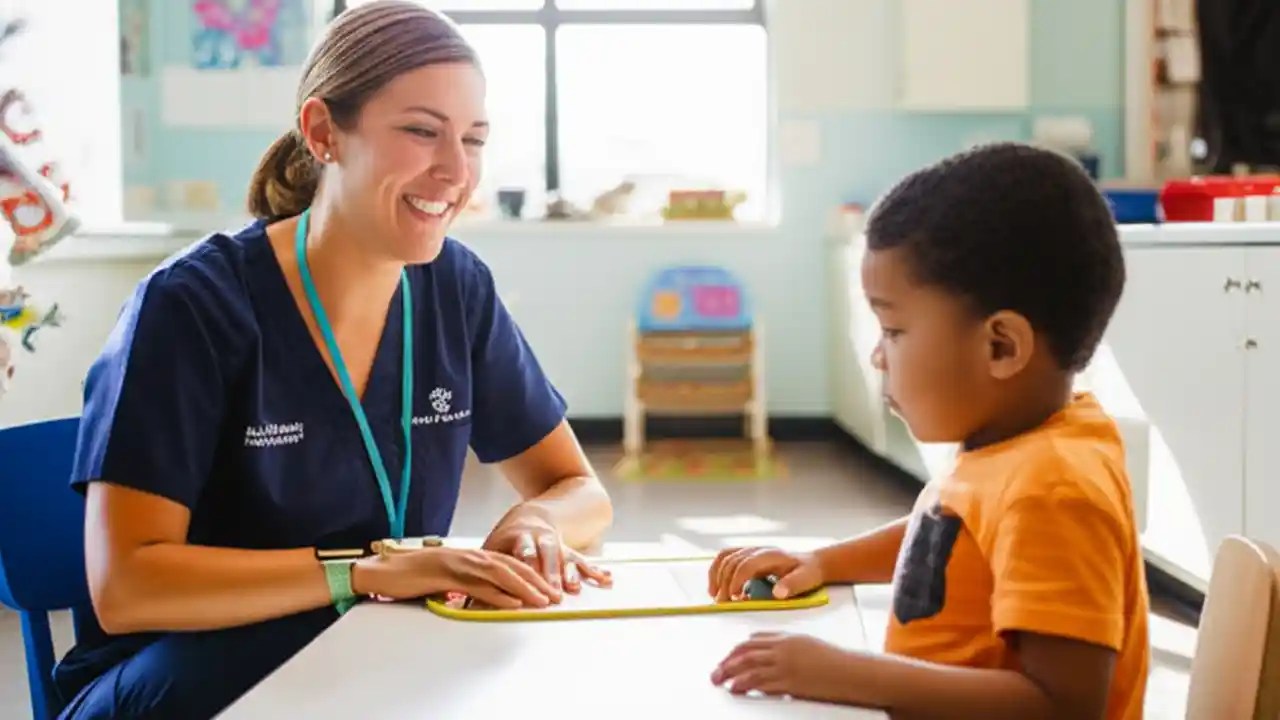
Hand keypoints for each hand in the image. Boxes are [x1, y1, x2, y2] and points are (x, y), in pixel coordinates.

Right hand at [352, 547, 559, 608]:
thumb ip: (469, 584)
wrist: (385, 571)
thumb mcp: (448, 578)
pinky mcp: (448, 576)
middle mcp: (471, 556)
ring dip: (525, 588)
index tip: (550, 588)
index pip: (510, 564)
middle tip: (556, 596)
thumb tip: (485, 597)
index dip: (532, 575)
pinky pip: (478, 587)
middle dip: (537, 582)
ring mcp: (460, 564)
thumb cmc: (415, 576)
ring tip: (542, 601)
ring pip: (501, 575)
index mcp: (472, 555)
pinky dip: (498, 595)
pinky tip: (513, 604)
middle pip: (512, 567)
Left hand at [482, 505, 612, 595]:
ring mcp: (558, 544)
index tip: (528, 588)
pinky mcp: (570, 551)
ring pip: (565, 557)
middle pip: (547, 555)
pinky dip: (594, 570)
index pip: (523, 553)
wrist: (532, 516)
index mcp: (520, 537)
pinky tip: (606, 580)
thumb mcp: (494, 547)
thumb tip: (466, 597)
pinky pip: (583, 560)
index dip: (527, 570)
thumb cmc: (507, 540)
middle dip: (551, 575)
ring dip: (570, 573)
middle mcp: (541, 539)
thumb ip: (486, 569)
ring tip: (575, 589)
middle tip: (554, 595)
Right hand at [708, 547, 823, 601]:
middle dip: (724, 582)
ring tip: (715, 595)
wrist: (811, 562)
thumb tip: (777, 593)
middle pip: (732, 561)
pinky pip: (725, 557)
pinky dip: (716, 571)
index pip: (747, 564)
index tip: (734, 598)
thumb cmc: (808, 572)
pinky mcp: (746, 554)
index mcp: (771, 555)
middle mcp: (758, 550)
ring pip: (725, 557)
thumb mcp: (806, 579)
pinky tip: (716, 586)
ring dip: (716, 576)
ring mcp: (750, 550)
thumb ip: (792, 585)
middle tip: (724, 603)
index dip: (737, 580)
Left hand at [711, 632, 865, 704]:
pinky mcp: (791, 682)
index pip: (753, 641)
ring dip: (731, 674)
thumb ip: (785, 644)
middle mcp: (783, 649)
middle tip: (716, 672)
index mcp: (786, 638)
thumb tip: (764, 648)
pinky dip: (746, 685)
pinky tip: (737, 689)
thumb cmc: (833, 660)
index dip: (736, 650)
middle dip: (727, 662)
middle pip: (747, 653)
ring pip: (750, 667)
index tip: (727, 658)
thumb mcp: (806, 644)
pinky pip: (762, 682)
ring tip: (720, 681)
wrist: (850, 671)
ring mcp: (786, 665)